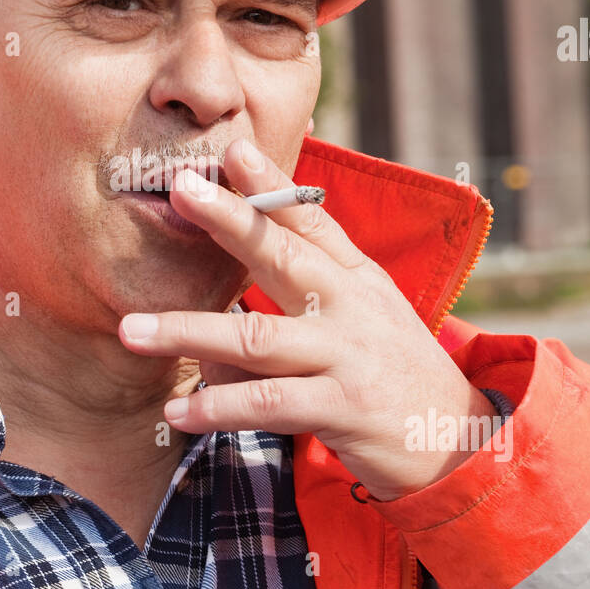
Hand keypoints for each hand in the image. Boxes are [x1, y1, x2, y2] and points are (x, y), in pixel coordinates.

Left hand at [117, 137, 497, 500]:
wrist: (458, 440)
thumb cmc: (391, 366)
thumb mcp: (365, 305)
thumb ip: (314, 263)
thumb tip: (251, 217)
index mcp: (353, 276)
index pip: (309, 217)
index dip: (270, 181)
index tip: (231, 148)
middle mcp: (349, 307)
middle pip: (283, 255)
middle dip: (230, 221)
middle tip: (179, 191)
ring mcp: (345, 357)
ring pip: (257, 338)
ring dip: (190, 332)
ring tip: (131, 330)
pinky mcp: (341, 409)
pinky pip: (269, 405)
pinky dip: (219, 407)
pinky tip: (177, 409)